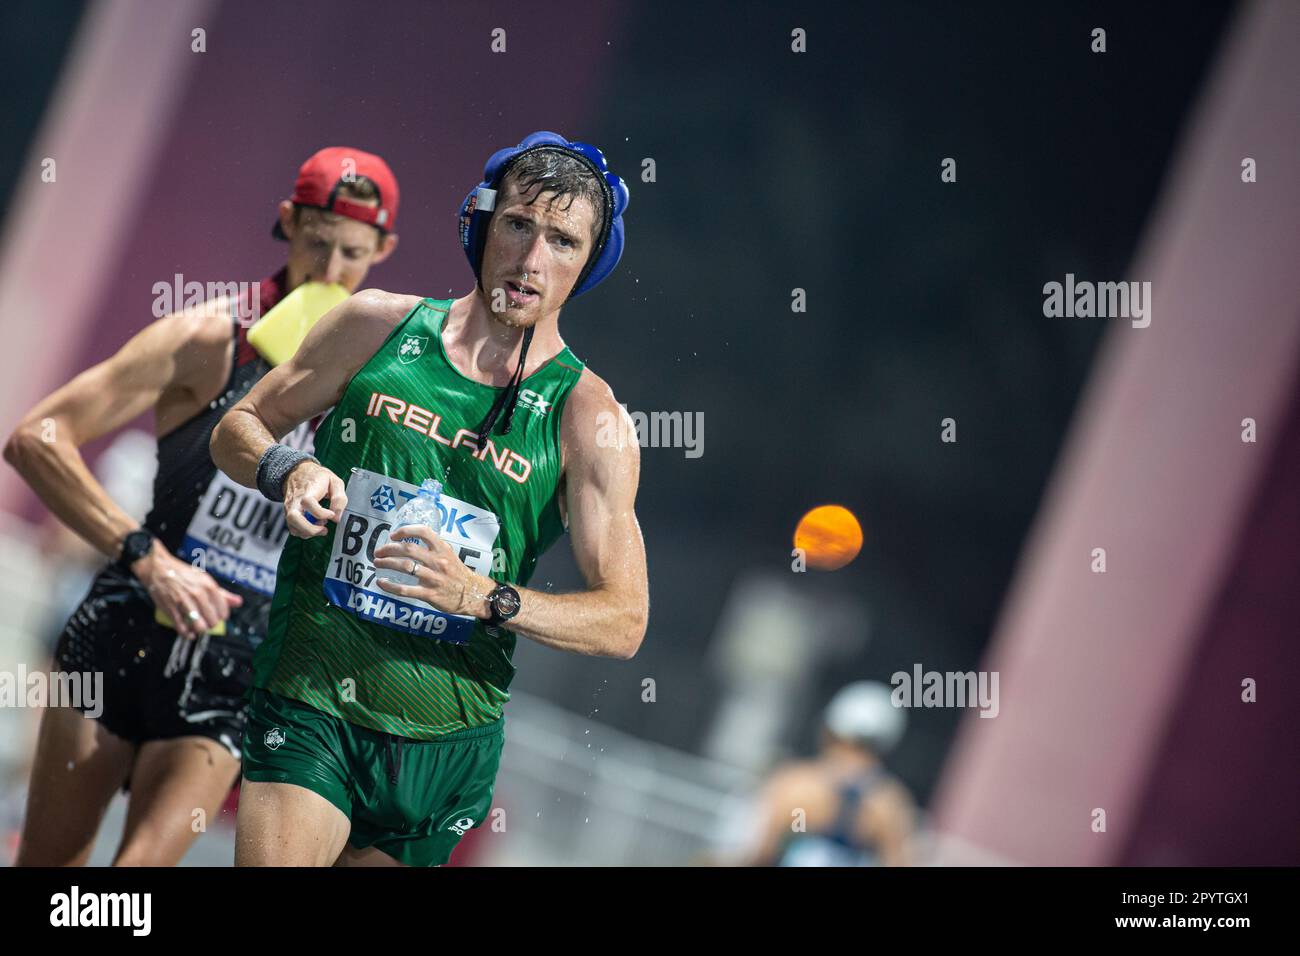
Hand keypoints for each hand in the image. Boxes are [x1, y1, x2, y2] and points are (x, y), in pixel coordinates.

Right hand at [133, 543, 243, 638]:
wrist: (159, 569)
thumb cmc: (183, 574)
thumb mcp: (205, 579)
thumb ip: (222, 593)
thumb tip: (239, 602)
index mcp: (208, 586)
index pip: (223, 610)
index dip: (222, 616)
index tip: (219, 615)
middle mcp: (198, 595)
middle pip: (212, 620)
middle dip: (212, 624)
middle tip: (209, 621)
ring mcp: (184, 603)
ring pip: (199, 626)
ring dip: (201, 629)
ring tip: (200, 627)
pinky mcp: (171, 610)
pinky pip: (182, 628)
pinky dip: (188, 634)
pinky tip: (190, 633)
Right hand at [283, 460, 347, 538]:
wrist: (299, 472)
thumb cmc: (317, 477)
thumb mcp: (334, 481)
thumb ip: (339, 498)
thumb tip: (336, 517)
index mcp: (308, 490)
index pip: (308, 502)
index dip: (321, 513)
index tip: (331, 514)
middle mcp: (295, 500)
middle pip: (294, 518)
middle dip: (310, 529)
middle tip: (324, 529)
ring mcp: (290, 508)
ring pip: (292, 526)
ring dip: (308, 533)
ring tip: (320, 527)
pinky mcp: (289, 514)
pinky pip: (293, 528)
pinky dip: (303, 532)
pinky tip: (313, 526)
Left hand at [373, 524, 489, 616]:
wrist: (472, 594)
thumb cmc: (457, 573)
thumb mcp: (450, 554)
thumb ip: (434, 546)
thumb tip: (412, 538)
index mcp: (442, 549)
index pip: (423, 532)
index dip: (405, 531)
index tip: (393, 536)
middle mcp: (438, 561)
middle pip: (409, 549)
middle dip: (389, 549)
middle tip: (379, 551)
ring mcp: (433, 578)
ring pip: (405, 567)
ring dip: (387, 563)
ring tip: (377, 563)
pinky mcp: (429, 594)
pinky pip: (405, 589)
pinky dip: (390, 586)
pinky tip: (381, 583)